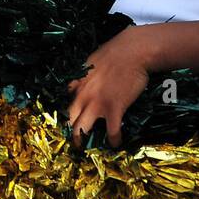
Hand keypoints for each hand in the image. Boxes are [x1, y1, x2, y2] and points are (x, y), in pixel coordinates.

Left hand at [66, 25, 153, 148]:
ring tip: (87, 147)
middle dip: (69, 131)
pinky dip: (114, 140)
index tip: (69, 119)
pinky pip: (112, 131)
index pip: (64, 101)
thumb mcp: (92, 61)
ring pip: (81, 129)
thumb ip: (85, 75)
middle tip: (75, 138)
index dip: (64, 112)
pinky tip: (116, 143)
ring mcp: (97, 104)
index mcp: (78, 83)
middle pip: (69, 119)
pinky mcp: (114, 109)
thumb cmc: (116, 51)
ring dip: (82, 140)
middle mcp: (83, 96)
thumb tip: (82, 81)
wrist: (134, 51)